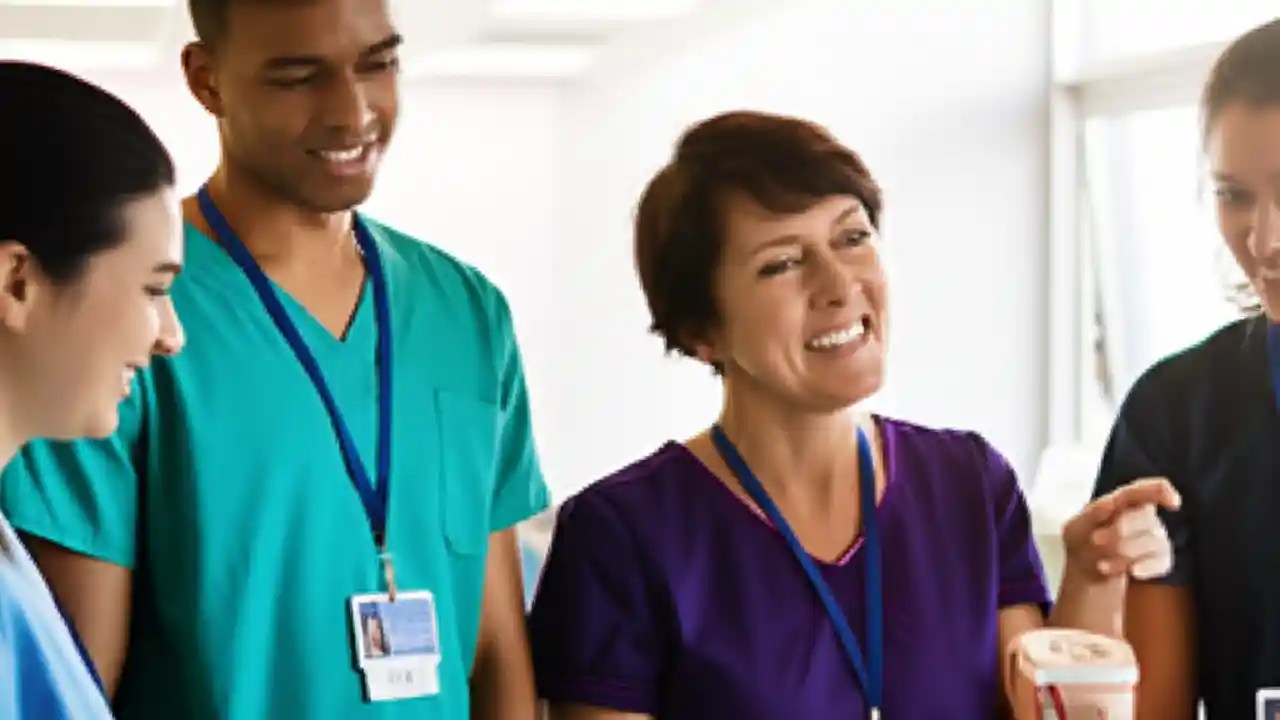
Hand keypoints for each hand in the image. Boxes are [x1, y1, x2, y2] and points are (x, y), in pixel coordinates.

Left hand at [1061, 477, 1179, 581]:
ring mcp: (1155, 538)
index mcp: (1123, 501)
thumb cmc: (1081, 543)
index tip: (1173, 503)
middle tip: (1095, 540)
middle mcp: (1144, 516)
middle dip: (1121, 530)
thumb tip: (1109, 502)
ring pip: (1154, 542)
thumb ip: (1091, 514)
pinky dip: (1145, 567)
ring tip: (1100, 565)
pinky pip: (1162, 562)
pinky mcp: (1160, 560)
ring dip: (1126, 553)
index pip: (1149, 489)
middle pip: (1146, 518)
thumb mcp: (1075, 529)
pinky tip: (1132, 572)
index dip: (1162, 492)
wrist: (1085, 573)